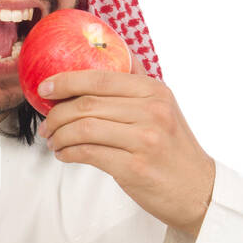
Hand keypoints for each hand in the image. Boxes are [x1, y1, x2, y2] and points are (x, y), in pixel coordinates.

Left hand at [34, 60, 215, 237]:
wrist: (198, 190)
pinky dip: (69, 153)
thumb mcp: (164, 108)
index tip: (44, 89)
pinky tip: (65, 154)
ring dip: (59, 135)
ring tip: (54, 141)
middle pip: (87, 104)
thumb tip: (109, 52)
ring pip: (83, 128)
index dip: (65, 81)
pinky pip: (88, 154)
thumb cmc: (174, 150)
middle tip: (46, 124)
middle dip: (57, 114)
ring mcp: (144, 139)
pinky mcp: (134, 167)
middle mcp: (151, 111)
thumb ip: (136, 83)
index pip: (99, 78)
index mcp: (154, 91)